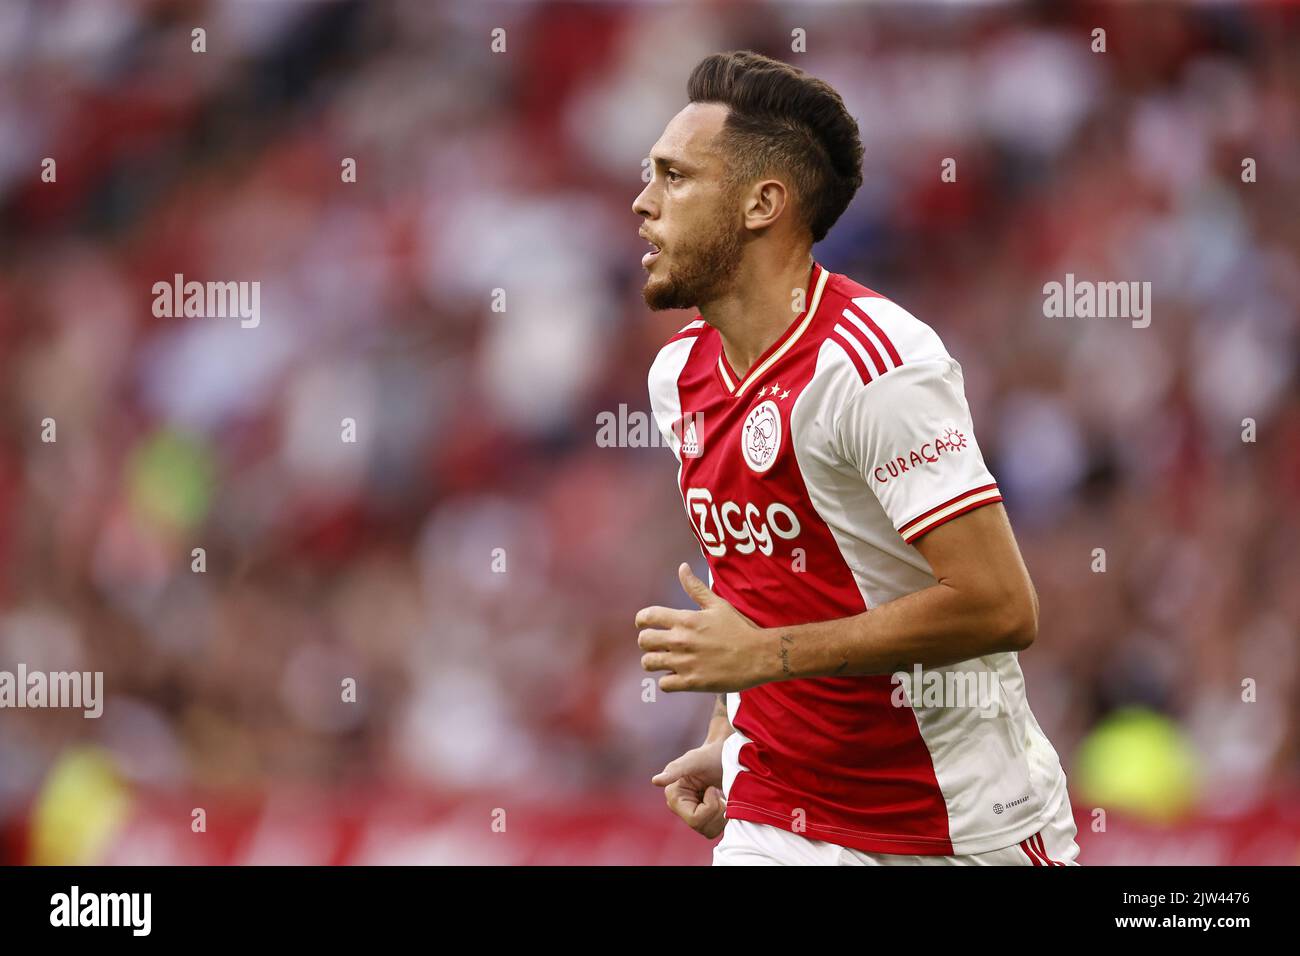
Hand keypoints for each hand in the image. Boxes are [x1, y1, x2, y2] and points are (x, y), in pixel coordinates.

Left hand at [636, 563, 769, 693]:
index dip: (641, 620)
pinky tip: (675, 676)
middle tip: (656, 644)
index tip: (643, 624)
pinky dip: (667, 680)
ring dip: (653, 661)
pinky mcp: (690, 682)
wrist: (758, 656)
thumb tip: (682, 567)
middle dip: (646, 641)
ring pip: (649, 663)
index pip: (648, 616)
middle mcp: (680, 640)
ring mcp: (684, 662)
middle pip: (644, 641)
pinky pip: (663, 684)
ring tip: (663, 661)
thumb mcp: (718, 604)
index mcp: (685, 620)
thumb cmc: (739, 629)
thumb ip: (696, 588)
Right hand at [652, 739, 726, 838]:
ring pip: (709, 831)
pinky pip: (714, 830)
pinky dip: (723, 818)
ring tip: (720, 796)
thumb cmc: (709, 755)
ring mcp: (691, 814)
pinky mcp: (703, 819)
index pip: (695, 819)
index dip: (710, 807)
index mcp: (674, 796)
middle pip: (702, 826)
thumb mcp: (693, 761)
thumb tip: (655, 781)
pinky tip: (722, 802)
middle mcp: (679, 808)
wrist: (725, 755)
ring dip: (721, 814)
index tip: (712, 788)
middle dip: (716, 810)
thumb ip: (675, 770)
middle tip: (718, 791)